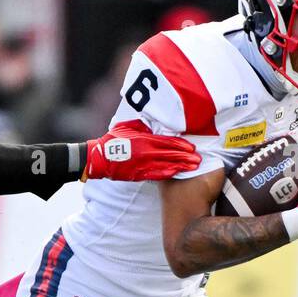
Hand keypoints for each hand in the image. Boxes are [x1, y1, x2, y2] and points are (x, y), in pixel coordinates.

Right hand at [82, 121, 200, 181]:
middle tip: (198, 159)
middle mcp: (146, 152)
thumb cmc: (112, 140)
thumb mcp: (128, 127)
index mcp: (145, 140)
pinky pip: (156, 174)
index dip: (182, 145)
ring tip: (193, 167)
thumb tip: (154, 122)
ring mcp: (143, 164)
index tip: (192, 147)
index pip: (168, 142)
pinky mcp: (139, 174)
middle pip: (171, 154)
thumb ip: (142, 126)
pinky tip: (176, 173)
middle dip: (186, 157)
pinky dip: (168, 173)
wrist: (99, 159)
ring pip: (167, 165)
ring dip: (181, 166)